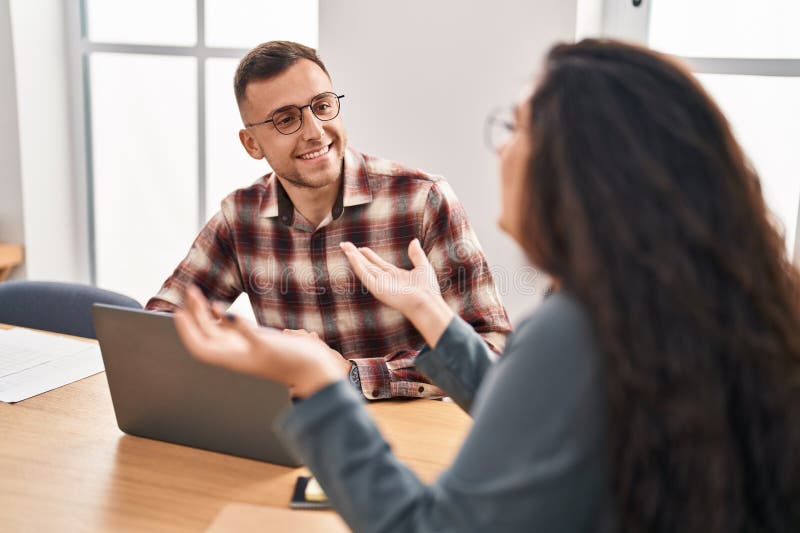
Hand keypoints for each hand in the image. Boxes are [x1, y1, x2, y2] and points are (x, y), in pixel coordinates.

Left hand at [174, 286, 341, 397]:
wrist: (313, 368)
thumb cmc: (291, 361)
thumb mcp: (266, 343)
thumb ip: (244, 329)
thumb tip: (224, 313)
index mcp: (234, 358)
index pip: (201, 346)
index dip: (187, 330)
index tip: (179, 311)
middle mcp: (236, 353)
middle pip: (207, 333)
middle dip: (195, 313)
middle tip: (190, 291)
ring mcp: (246, 347)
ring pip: (218, 330)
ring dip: (206, 313)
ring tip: (198, 294)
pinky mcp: (257, 342)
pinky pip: (233, 329)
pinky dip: (224, 317)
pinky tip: (220, 307)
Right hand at [340, 239, 453, 347]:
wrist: (428, 302)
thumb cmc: (428, 289)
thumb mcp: (423, 266)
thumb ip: (416, 254)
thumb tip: (414, 241)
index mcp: (395, 275)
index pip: (377, 264)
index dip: (368, 255)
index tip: (360, 248)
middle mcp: (385, 280)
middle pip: (367, 265)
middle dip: (355, 255)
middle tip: (344, 244)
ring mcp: (380, 285)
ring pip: (363, 268)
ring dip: (353, 257)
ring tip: (344, 246)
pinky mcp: (377, 289)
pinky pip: (365, 275)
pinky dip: (357, 265)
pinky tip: (351, 255)